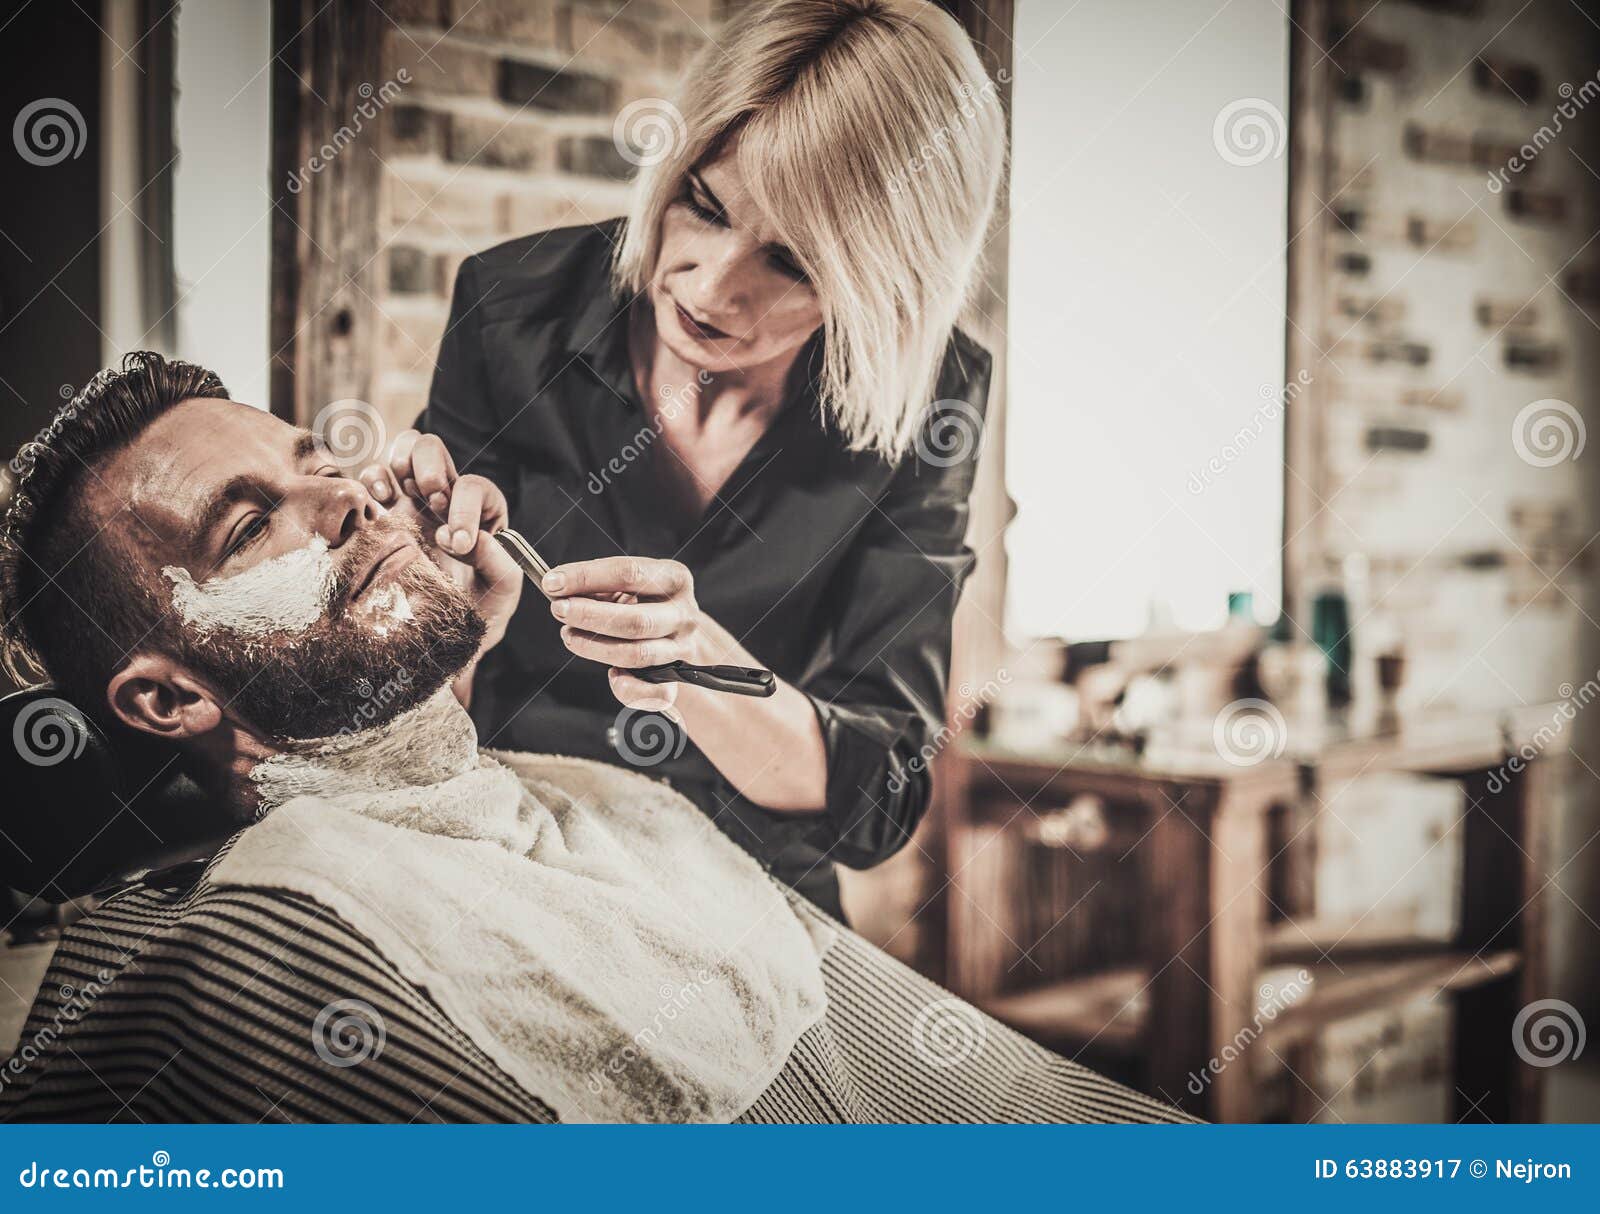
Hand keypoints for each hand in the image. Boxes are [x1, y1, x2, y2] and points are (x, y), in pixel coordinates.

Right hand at [357, 430, 521, 652]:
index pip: (473, 487)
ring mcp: (409, 502)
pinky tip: (376, 501)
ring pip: (402, 452)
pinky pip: (372, 479)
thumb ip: (497, 563)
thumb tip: (474, 539)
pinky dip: (370, 480)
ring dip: (398, 463)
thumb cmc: (480, 608)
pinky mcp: (381, 516)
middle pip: (432, 449)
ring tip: (395, 495)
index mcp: (479, 510)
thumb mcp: (501, 590)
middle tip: (432, 502)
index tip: (458, 545)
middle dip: (430, 467)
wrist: (442, 634)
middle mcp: (443, 499)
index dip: (465, 508)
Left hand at [542, 556, 700, 712]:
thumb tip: (559, 587)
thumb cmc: (646, 602)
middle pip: (636, 620)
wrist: (681, 632)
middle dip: (590, 615)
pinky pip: (655, 693)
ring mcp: (682, 648)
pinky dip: (628, 688)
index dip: (586, 578)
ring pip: (638, 654)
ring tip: (569, 635)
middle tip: (559, 610)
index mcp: (674, 579)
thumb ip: (598, 585)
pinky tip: (612, 676)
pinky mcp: (677, 680)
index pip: (629, 574)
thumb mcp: (627, 584)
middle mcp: (683, 614)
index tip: (554, 582)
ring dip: (596, 647)